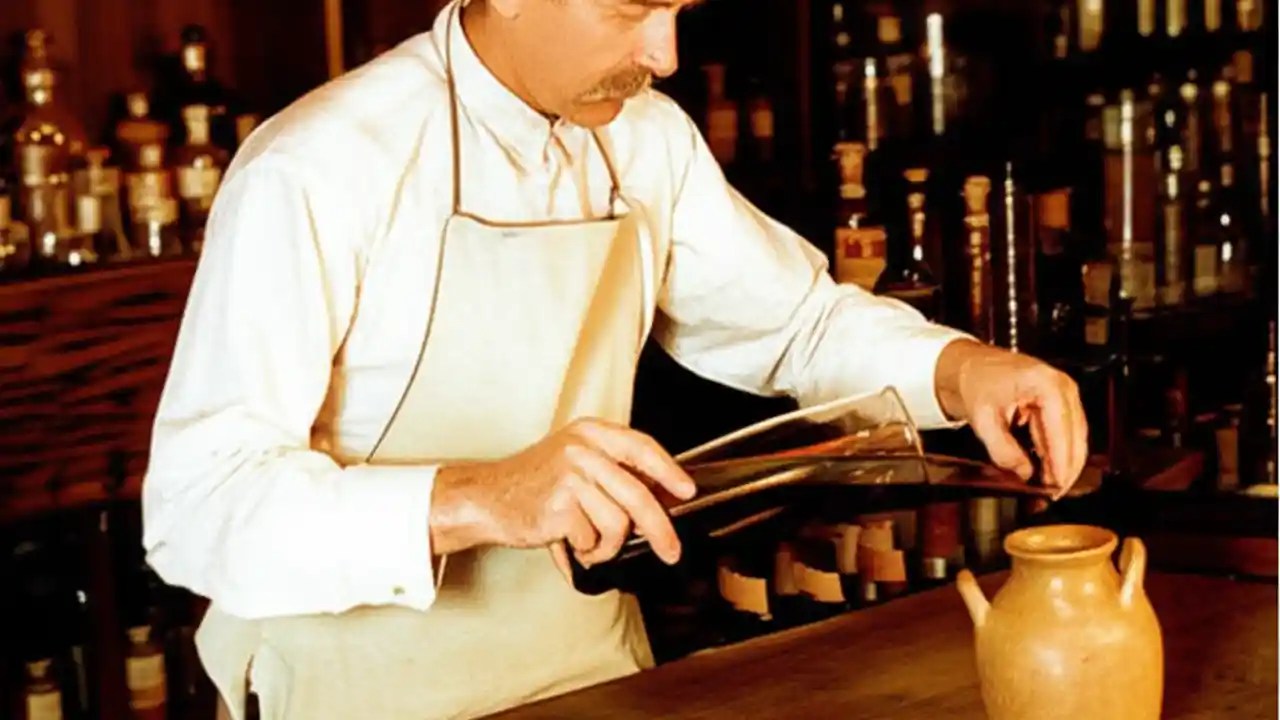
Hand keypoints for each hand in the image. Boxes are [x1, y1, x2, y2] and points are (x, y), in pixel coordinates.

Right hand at [430, 418, 696, 577]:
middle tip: (671, 550)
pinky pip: (593, 539)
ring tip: (590, 542)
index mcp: (591, 432)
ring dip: (608, 545)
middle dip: (660, 529)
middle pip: (639, 494)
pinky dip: (586, 550)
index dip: (669, 471)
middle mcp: (582, 449)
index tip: (686, 491)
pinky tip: (569, 543)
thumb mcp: (575, 460)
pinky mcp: (560, 505)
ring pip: (618, 524)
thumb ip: (613, 471)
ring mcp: (570, 475)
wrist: (487, 498)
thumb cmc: (534, 483)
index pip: (642, 447)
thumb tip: (661, 498)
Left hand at [934, 340, 1088, 493]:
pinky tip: (1050, 471)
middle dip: (1066, 468)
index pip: (1061, 430)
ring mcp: (1065, 393)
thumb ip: (1003, 450)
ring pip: (1075, 437)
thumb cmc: (978, 383)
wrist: (974, 366)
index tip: (1056, 485)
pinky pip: (1066, 433)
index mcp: (1045, 384)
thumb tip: (1024, 474)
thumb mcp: (983, 419)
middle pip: (1075, 436)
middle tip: (1053, 494)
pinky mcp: (1061, 402)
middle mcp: (1062, 386)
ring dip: (1065, 463)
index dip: (1060, 461)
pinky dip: (1059, 452)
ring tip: (1051, 488)